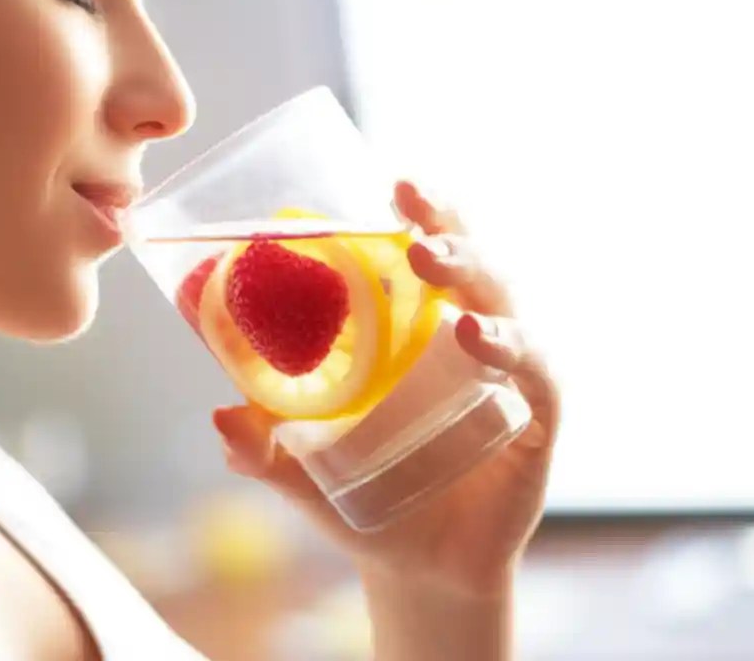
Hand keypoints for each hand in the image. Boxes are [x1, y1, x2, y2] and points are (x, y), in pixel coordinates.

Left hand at [212, 181, 560, 597]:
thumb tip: (220, 415)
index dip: (416, 216)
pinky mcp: (533, 420)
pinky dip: (510, 347)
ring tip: (427, 258)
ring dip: (468, 272)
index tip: (389, 183)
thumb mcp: (300, 470)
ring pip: (501, 303)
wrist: (416, 570)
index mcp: (415, 335)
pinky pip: (532, 373)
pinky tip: (475, 334)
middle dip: (443, 224)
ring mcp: (504, 377)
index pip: (422, 258)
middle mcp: (467, 342)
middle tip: (407, 202)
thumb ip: (260, 445)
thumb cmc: (364, 498)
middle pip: (467, 263)